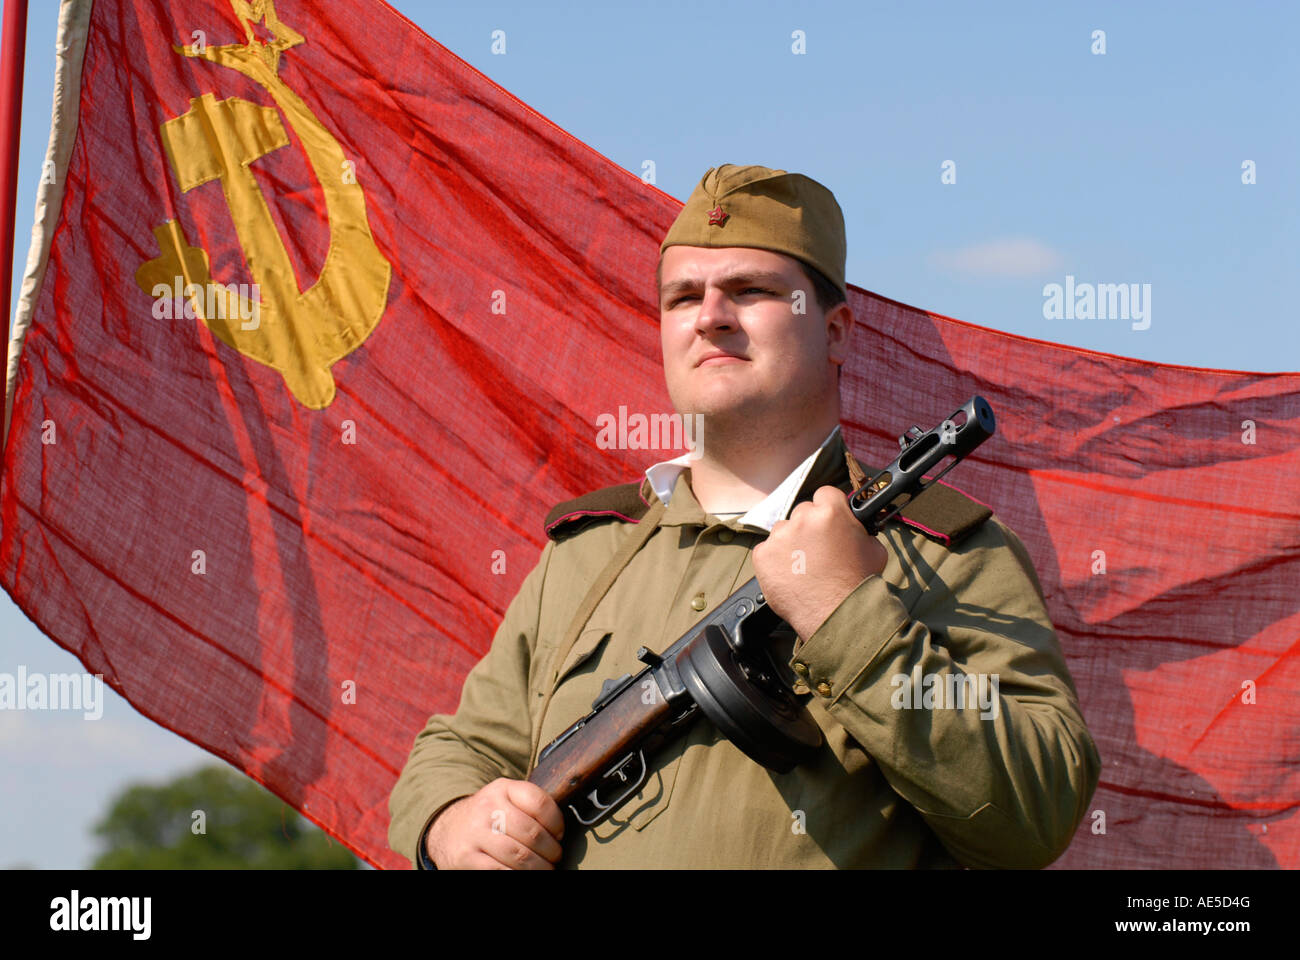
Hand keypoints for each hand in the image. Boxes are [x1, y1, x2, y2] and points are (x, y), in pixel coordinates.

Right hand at [426, 777, 564, 869]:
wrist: (446, 829)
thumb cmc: (487, 817)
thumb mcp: (504, 799)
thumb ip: (528, 806)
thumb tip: (560, 830)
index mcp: (502, 789)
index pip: (539, 802)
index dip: (556, 822)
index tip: (558, 835)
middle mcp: (487, 808)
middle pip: (532, 833)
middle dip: (551, 851)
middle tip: (554, 858)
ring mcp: (475, 833)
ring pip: (519, 855)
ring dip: (539, 867)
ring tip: (545, 869)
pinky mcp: (466, 857)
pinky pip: (500, 871)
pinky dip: (518, 875)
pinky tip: (524, 874)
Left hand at [751, 485, 887, 640]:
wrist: (837, 614)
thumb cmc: (858, 584)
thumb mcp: (874, 549)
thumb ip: (859, 530)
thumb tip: (854, 527)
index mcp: (831, 512)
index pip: (825, 494)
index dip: (828, 507)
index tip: (828, 520)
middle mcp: (803, 519)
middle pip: (802, 512)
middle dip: (809, 527)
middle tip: (818, 549)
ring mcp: (780, 537)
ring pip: (783, 530)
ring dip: (790, 543)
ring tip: (803, 566)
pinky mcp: (763, 555)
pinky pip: (766, 551)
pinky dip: (775, 561)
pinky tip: (790, 575)